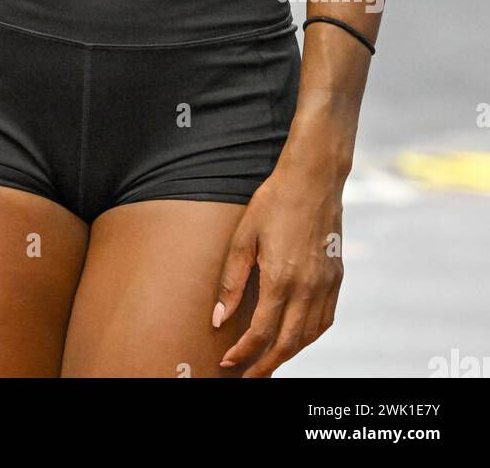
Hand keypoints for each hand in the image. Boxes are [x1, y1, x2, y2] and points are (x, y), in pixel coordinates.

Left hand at [211, 165, 343, 376]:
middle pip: (287, 344)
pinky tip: (296, 338)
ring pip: (308, 336)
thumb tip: (218, 316)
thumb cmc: (274, 202)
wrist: (313, 179)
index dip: (243, 352)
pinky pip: (325, 320)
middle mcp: (307, 288)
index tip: (228, 360)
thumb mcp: (244, 236)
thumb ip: (232, 280)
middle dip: (265, 365)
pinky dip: (309, 337)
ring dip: (288, 355)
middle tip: (248, 376)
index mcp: (281, 279)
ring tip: (269, 362)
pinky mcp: (337, 278)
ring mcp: (326, 285)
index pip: (261, 332)